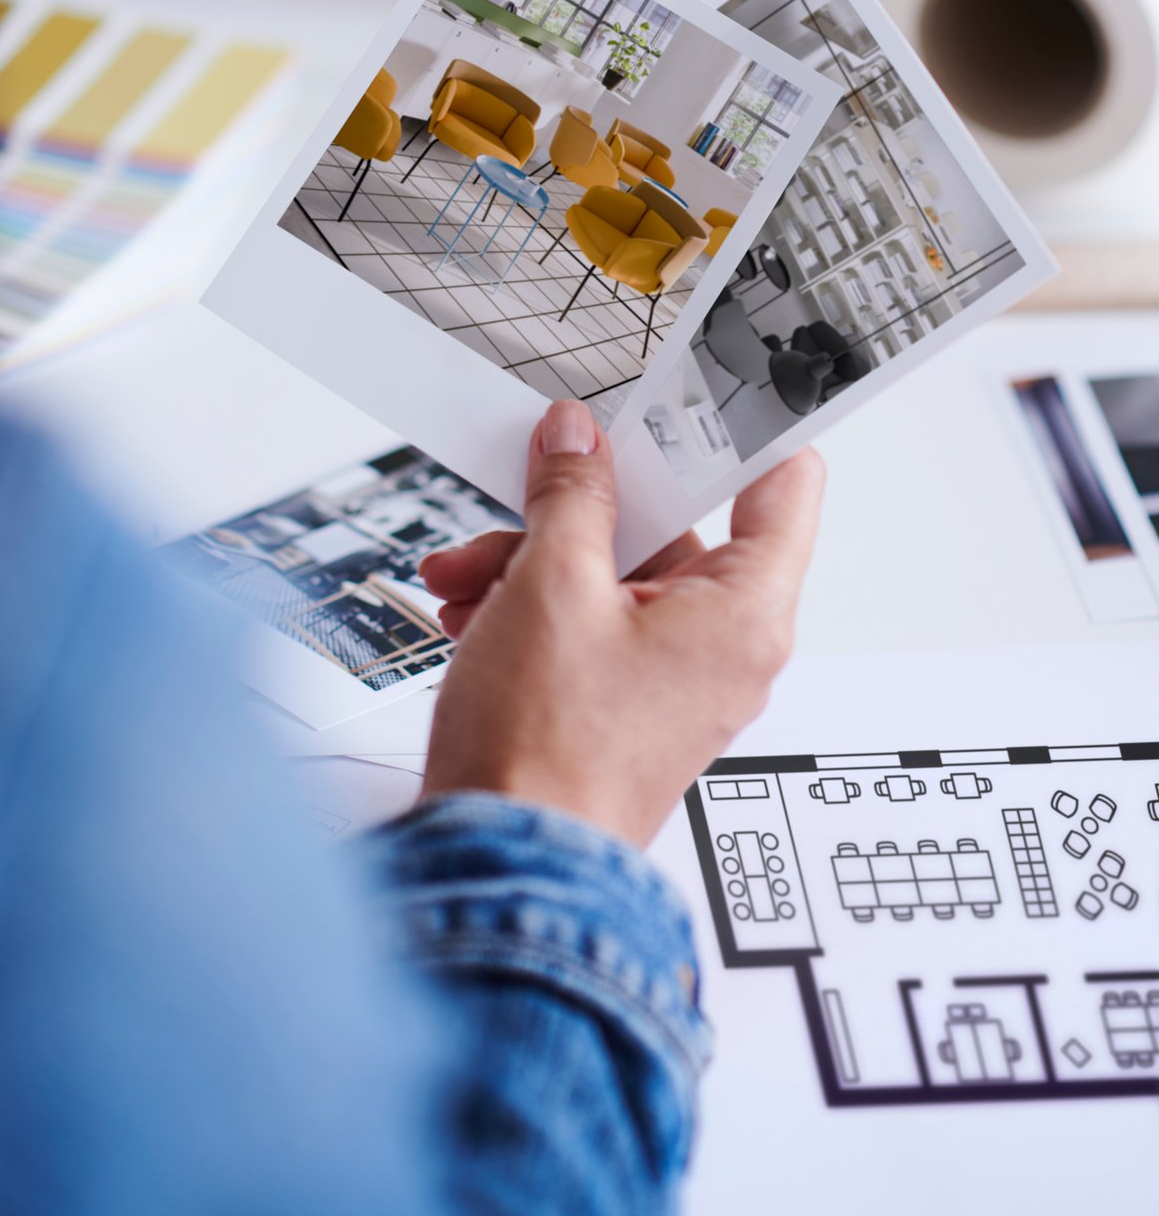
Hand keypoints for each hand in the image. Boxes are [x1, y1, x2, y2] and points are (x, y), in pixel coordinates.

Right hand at [419, 400, 822, 848]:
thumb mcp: (551, 585)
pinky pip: (589, 621)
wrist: (501, 864)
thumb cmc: (547, 755)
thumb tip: (577, 439)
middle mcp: (723, 646)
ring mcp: (672, 678)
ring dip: (533, 559)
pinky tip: (468, 610)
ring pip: (614, 574)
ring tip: (466, 574)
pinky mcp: (622, 702)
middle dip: (577, 508)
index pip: (783, 486)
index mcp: (744, 613)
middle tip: (524, 491)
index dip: (742, 428)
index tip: (702, 385)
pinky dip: (529, 606)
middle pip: (671, 527)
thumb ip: (571, 494)